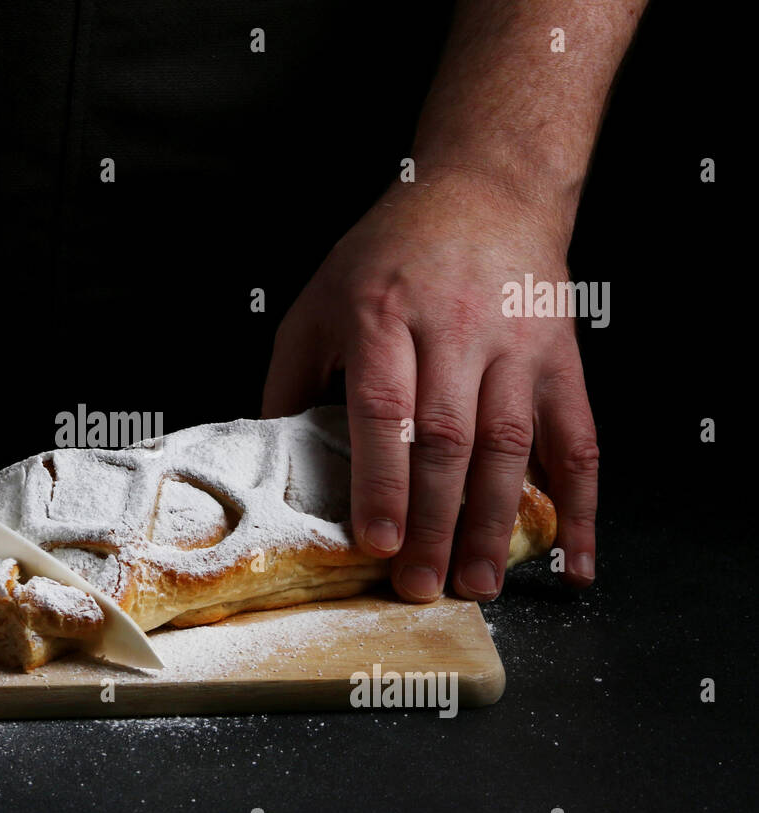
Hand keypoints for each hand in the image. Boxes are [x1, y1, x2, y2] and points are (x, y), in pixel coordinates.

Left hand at [263, 169, 597, 600]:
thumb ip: (291, 378)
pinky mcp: (562, 358)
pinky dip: (581, 506)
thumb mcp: (320, 299)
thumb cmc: (390, 253)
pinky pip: (579, 439)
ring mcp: (516, 343)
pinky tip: (575, 560)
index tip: (377, 542)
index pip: (384, 408)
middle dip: (435, 522)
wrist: (486, 189)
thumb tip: (269, 460)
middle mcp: (455, 328)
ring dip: (495, 524)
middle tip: (422, 586)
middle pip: (448, 438)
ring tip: (478, 584)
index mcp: (383, 314)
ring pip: (511, 445)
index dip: (382, 479)